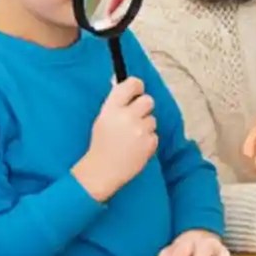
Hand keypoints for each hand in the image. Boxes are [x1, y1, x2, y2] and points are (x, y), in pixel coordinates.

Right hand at [75, 77, 158, 200]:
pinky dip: (148, 140)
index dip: (136, 86)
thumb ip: (117, 104)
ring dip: (145, 126)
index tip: (136, 90)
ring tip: (131, 137)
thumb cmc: (100, 144)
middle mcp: (127, 116)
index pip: (132, 85)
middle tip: (135, 117)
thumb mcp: (102, 119)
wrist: (102, 170)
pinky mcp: (150, 142)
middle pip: (148, 100)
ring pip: (152, 119)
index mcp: (112, 108)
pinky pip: (154, 135)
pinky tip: (136, 147)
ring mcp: (141, 130)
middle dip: (143, 108)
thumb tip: (129, 87)